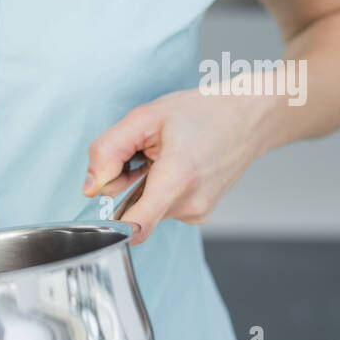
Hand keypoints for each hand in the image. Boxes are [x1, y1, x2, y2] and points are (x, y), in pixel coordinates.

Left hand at [82, 87, 276, 245]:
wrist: (249, 117)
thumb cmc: (202, 111)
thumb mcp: (145, 117)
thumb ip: (108, 150)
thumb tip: (90, 187)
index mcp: (177, 179)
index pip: (134, 228)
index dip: (109, 221)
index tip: (104, 203)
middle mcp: (190, 204)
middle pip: (134, 211)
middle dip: (127, 185)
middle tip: (143, 154)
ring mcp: (198, 212)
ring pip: (149, 208)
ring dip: (145, 185)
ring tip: (166, 155)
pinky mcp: (201, 213)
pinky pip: (165, 206)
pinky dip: (161, 188)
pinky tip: (177, 164)